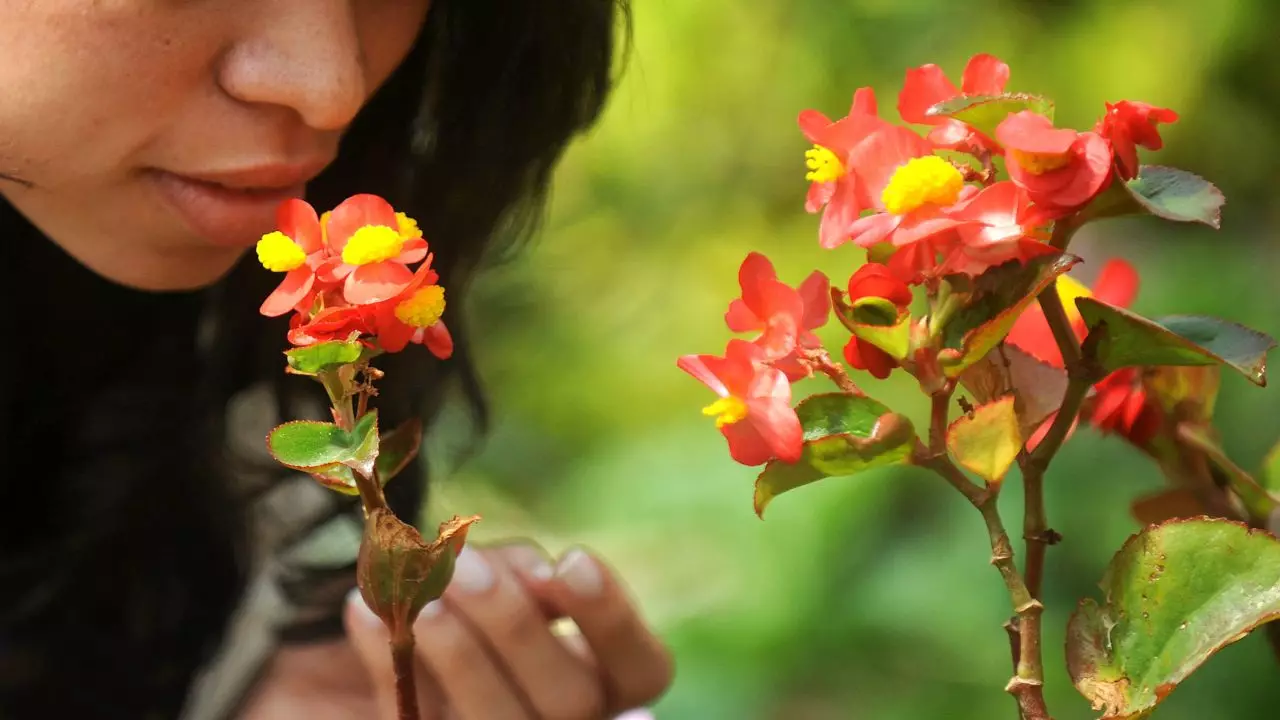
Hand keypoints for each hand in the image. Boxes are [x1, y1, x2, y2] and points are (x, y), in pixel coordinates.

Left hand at [345, 543, 671, 719]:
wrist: (354, 640)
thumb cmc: (456, 590)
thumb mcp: (501, 572)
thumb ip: (525, 577)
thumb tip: (539, 579)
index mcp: (603, 679)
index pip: (644, 668)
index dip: (611, 618)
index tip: (570, 558)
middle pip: (573, 699)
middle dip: (517, 628)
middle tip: (466, 569)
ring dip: (460, 654)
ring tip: (420, 594)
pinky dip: (391, 662)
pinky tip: (365, 610)